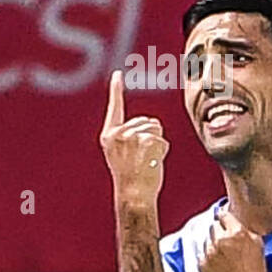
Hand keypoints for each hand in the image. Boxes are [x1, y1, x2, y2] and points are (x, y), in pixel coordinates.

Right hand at [99, 69, 168, 206]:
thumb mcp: (122, 155)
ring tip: (146, 161)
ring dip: (157, 144)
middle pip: (146, 121)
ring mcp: (131, 137)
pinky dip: (162, 153)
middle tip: (142, 159)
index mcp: (109, 136)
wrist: (133, 197)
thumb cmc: (130, 179)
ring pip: (156, 129)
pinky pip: (162, 141)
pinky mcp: (145, 142)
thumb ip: (129, 138)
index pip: (114, 109)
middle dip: (152, 136)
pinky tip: (152, 164)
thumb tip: (151, 125)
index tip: (117, 75)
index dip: (116, 90)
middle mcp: (117, 134)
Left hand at [197, 210, 267, 271]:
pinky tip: (219, 267)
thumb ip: (244, 229)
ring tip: (225, 258)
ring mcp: (209, 254)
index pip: (223, 215)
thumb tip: (234, 222)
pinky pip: (202, 256)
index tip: (223, 220)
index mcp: (237, 233)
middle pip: (213, 227)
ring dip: (213, 246)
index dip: (224, 218)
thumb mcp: (257, 243)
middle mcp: (221, 241)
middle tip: (227, 243)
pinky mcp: (202, 266)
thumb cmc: (256, 271)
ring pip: (207, 241)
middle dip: (219, 232)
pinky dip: (208, 259)